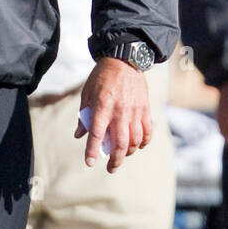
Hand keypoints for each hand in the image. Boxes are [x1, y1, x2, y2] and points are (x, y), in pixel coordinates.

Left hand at [75, 57, 152, 171]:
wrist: (125, 60)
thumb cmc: (102, 77)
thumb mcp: (87, 93)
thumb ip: (84, 115)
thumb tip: (79, 134)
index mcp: (102, 107)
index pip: (97, 134)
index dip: (92, 150)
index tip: (90, 162)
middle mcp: (120, 112)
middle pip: (120, 143)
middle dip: (115, 160)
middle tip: (111, 169)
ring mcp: (135, 111)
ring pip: (135, 140)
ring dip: (128, 152)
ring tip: (122, 155)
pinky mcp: (145, 109)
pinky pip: (147, 130)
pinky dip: (143, 141)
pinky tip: (138, 146)